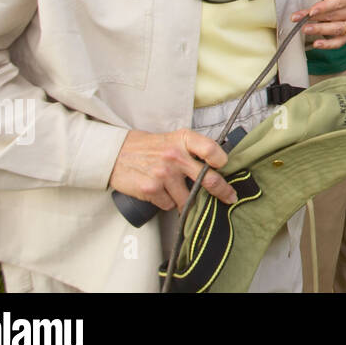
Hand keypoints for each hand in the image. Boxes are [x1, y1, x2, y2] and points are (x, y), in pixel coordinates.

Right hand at [110, 128, 235, 209]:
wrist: (116, 154)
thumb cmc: (150, 147)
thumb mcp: (173, 139)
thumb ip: (193, 150)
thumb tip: (217, 168)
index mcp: (183, 139)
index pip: (210, 149)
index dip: (221, 160)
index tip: (223, 167)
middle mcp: (175, 156)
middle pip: (207, 179)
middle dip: (222, 192)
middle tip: (229, 198)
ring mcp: (163, 174)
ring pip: (187, 198)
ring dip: (186, 200)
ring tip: (176, 191)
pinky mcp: (151, 189)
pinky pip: (169, 205)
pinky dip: (167, 202)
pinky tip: (159, 192)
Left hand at [294, 0, 345, 49]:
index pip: (338, 2)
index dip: (324, 7)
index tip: (311, 11)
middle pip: (334, 15)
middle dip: (314, 18)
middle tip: (298, 19)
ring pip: (336, 29)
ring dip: (319, 30)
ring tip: (305, 29)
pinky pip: (339, 42)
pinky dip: (328, 44)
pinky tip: (317, 44)